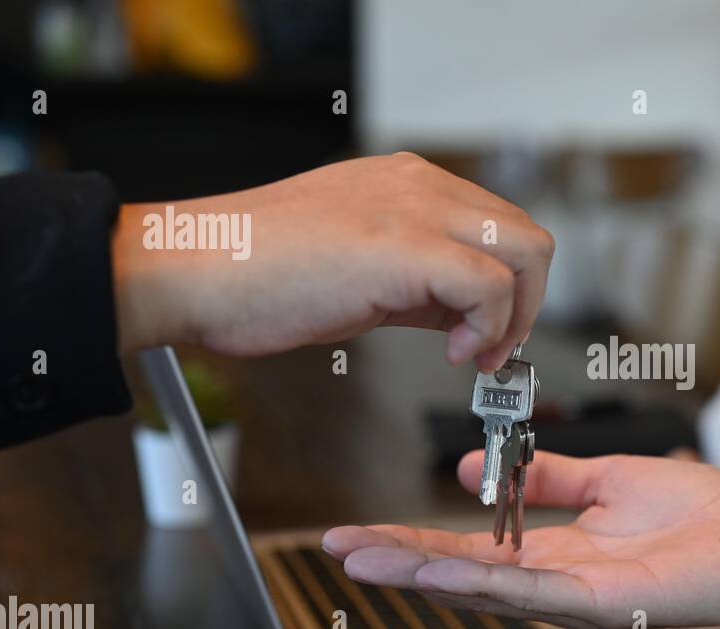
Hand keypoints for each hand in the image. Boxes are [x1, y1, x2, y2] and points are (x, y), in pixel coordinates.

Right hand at [111, 152, 552, 370]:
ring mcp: (415, 210)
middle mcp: (419, 186)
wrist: (193, 269)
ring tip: (474, 352)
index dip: (509, 287)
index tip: (487, 332)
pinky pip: (490, 285)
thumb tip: (465, 316)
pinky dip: (488, 327)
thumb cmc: (254, 274)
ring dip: (515, 315)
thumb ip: (418, 283)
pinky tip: (454, 351)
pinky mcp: (405, 248)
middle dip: (526, 302)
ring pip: (524, 252)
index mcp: (408, 185)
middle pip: (527, 235)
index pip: (500, 227)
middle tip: (492, 349)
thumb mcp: (357, 269)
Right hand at [322, 452, 719, 628]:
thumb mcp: (610, 480)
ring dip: (423, 573)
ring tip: (367, 559)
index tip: (359, 531)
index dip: (413, 540)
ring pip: (486, 589)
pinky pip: (536, 589)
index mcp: (556, 554)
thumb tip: (480, 467)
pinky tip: (440, 568)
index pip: (471, 550)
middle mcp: (557, 585)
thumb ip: (549, 476)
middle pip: (463, 576)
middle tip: (336, 550)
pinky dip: (485, 578)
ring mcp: (578, 600)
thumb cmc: (703, 515)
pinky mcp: (607, 604)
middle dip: (397, 562)